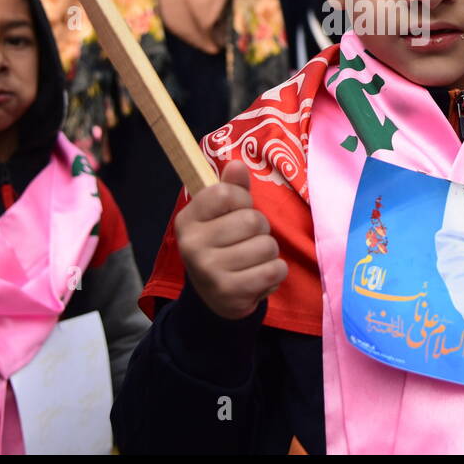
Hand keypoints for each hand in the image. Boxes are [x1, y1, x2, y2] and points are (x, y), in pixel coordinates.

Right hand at [175, 160, 287, 320]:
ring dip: (269, 253)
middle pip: (253, 220)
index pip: (227, 193)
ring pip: (267, 246)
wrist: (212, 298)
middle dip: (261, 229)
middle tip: (248, 240)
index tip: (238, 211)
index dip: (243, 200)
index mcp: (188, 220)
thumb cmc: (221, 246)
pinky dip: (275, 272)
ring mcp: (209, 271)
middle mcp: (192, 245)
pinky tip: (258, 276)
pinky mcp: (230, 293)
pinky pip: (274, 270)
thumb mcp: (219, 215)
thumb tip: (238, 165)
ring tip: (253, 260)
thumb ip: (231, 188)